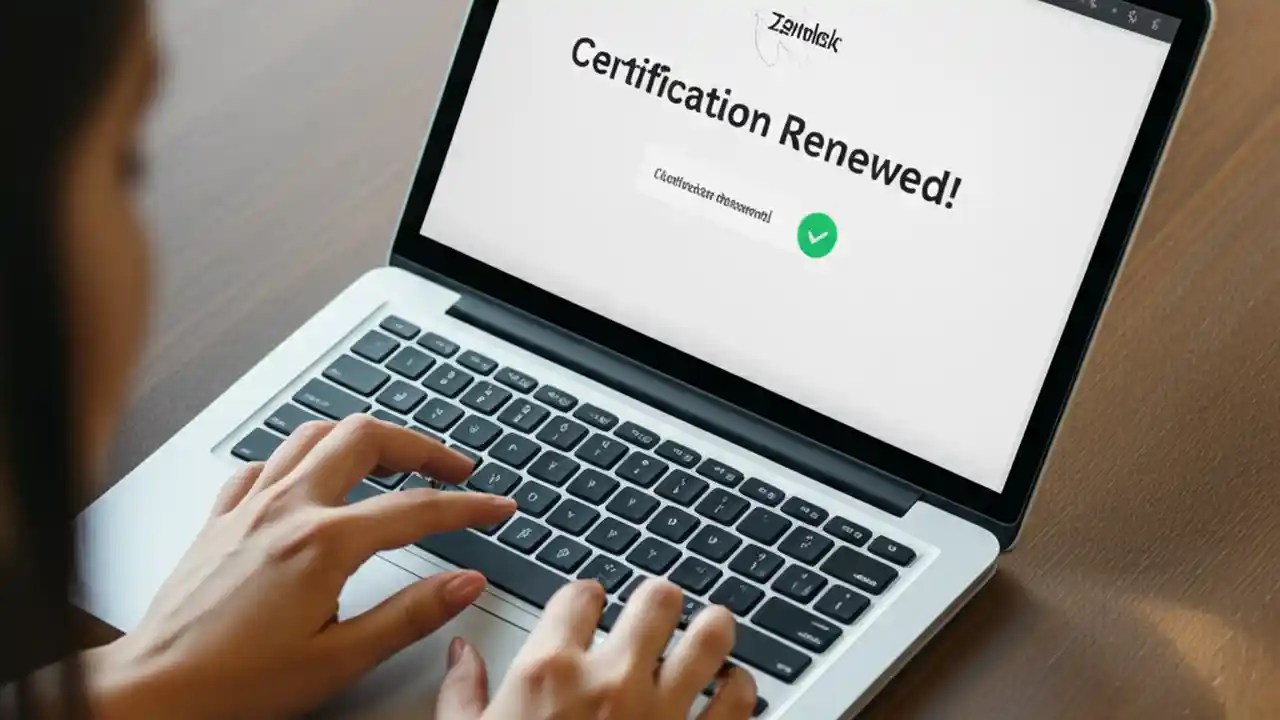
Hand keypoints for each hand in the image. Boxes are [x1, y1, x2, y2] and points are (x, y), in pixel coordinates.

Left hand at [84, 415, 516, 719]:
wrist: (154, 692)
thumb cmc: (234, 684)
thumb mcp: (340, 658)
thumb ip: (411, 615)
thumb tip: (464, 584)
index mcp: (323, 544)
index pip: (417, 508)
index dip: (468, 506)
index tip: (497, 507)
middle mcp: (286, 510)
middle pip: (365, 438)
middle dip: (419, 445)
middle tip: (451, 468)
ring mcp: (249, 507)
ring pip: (313, 435)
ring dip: (361, 438)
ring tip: (392, 457)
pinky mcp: (221, 518)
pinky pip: (264, 464)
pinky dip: (299, 458)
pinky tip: (309, 479)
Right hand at [435, 579, 757, 719]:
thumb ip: (462, 695)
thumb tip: (461, 656)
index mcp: (548, 673)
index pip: (581, 594)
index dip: (589, 595)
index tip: (593, 604)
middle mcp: (611, 681)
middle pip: (658, 599)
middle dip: (660, 600)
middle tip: (659, 611)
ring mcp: (662, 714)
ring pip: (712, 637)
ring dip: (713, 632)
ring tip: (710, 632)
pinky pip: (741, 699)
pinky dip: (741, 689)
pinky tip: (731, 691)